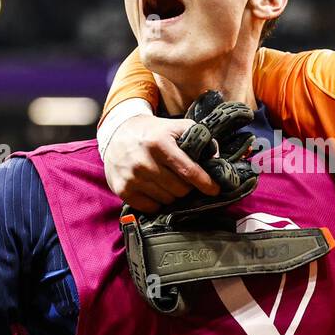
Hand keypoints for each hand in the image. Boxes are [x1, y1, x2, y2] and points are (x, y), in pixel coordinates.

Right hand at [103, 115, 219, 212]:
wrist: (118, 133)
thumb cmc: (154, 132)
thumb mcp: (176, 127)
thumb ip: (199, 138)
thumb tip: (217, 159)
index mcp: (159, 143)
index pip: (188, 170)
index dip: (205, 182)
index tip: (215, 190)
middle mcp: (143, 161)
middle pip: (179, 189)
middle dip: (188, 187)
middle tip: (186, 181)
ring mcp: (132, 178)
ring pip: (167, 200)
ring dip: (173, 195)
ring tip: (170, 183)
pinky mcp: (122, 190)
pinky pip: (151, 208)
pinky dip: (158, 203)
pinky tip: (157, 190)